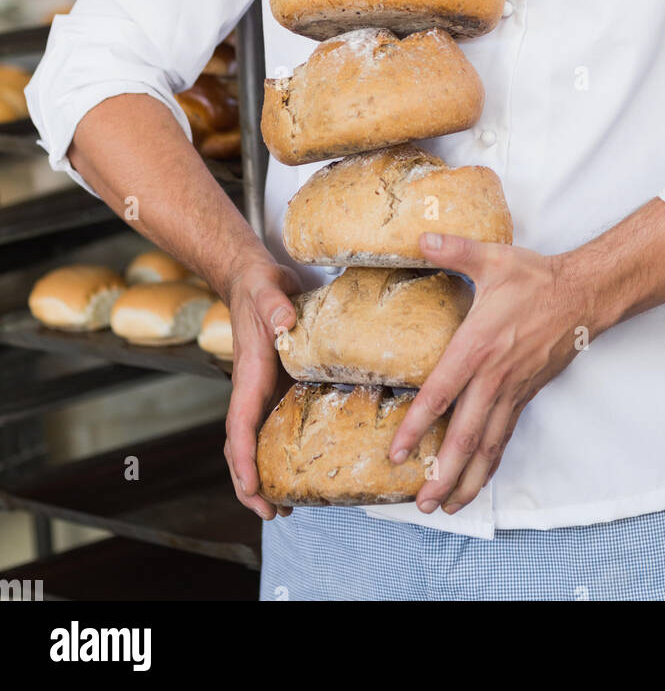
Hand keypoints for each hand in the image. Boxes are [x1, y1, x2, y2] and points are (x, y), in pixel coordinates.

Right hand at [223, 247, 300, 520]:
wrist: (251, 279)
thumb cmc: (260, 286)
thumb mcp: (270, 290)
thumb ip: (276, 305)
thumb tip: (285, 322)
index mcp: (249, 374)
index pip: (240, 424)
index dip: (243, 458)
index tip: (252, 486)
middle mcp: (251, 389)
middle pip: (241, 445)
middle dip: (249, 483)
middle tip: (272, 514)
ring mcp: (261, 391)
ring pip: (253, 441)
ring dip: (260, 476)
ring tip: (283, 507)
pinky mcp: (274, 386)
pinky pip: (270, 427)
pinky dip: (276, 453)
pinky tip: (296, 467)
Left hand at [389, 234, 586, 515]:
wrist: (584, 295)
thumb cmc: (535, 278)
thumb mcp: (493, 258)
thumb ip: (454, 249)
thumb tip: (420, 237)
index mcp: (478, 346)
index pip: (442, 393)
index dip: (417, 426)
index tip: (397, 451)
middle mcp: (494, 376)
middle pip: (465, 434)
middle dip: (442, 471)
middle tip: (422, 501)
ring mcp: (513, 390)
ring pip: (487, 444)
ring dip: (467, 478)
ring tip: (446, 506)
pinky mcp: (527, 395)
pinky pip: (505, 436)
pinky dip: (490, 464)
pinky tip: (477, 480)